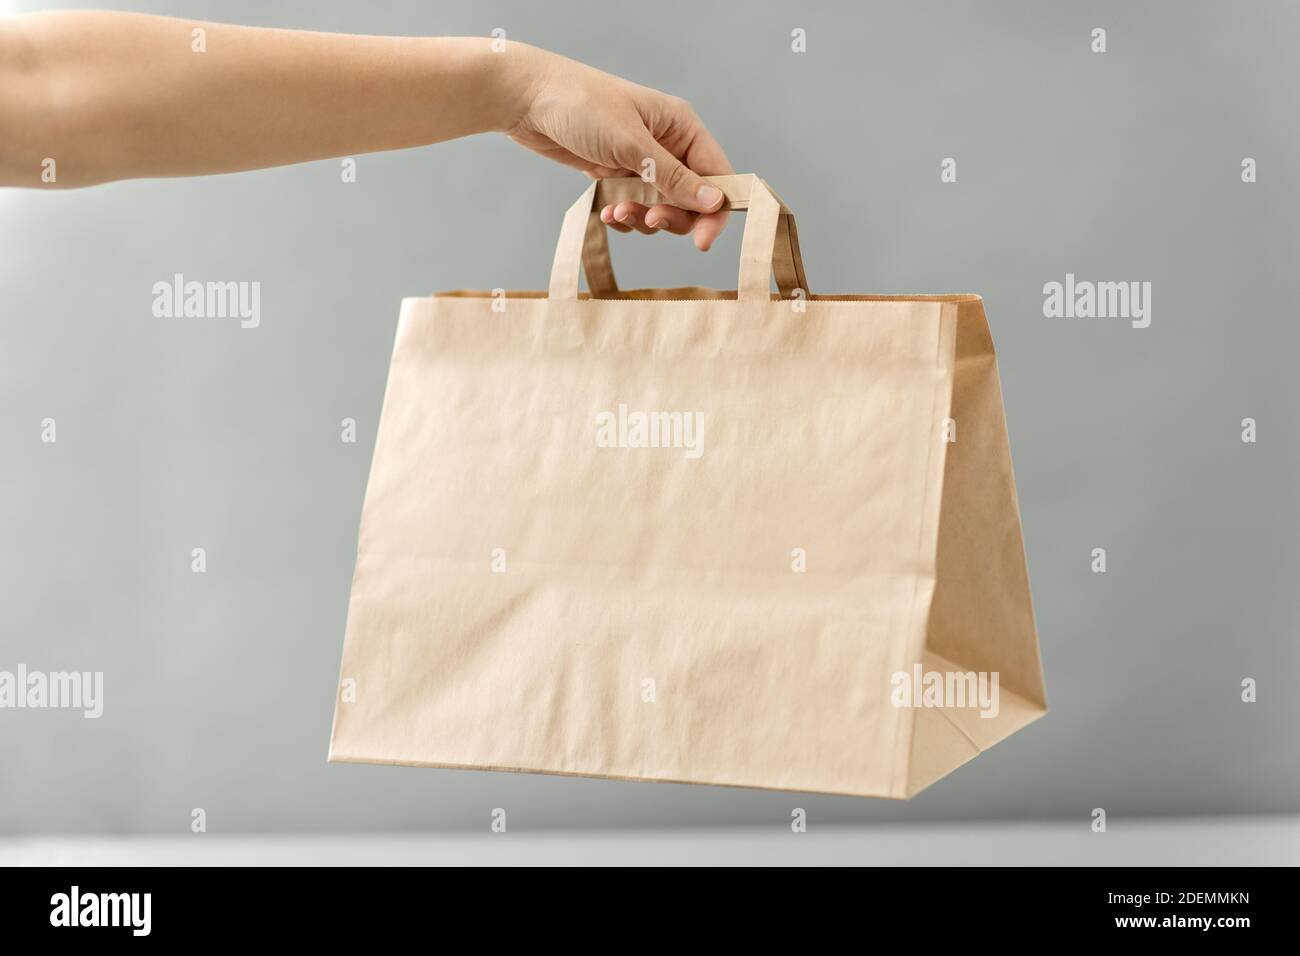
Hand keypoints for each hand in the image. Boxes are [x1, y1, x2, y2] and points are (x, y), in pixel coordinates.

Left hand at [503, 46, 732, 250]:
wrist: (528, 100)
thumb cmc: (581, 106)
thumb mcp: (631, 144)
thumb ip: (674, 177)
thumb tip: (714, 202)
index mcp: (681, 127)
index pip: (718, 175)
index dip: (715, 210)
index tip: (702, 241)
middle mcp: (668, 145)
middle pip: (691, 200)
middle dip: (672, 216)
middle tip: (650, 220)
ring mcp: (642, 162)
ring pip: (662, 208)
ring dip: (643, 218)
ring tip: (617, 211)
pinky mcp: (618, 175)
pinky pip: (634, 208)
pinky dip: (624, 216)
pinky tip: (606, 211)